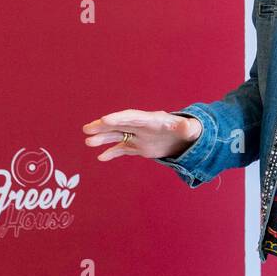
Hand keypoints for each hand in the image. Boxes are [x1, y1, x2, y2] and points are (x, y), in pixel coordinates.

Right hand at [82, 109, 202, 161]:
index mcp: (151, 120)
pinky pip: (122, 149)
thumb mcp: (189, 129)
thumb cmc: (188, 130)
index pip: (132, 117)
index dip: (119, 118)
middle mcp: (141, 127)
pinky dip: (112, 153)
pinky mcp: (138, 147)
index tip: (105, 120)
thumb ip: (186, 127)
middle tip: (87, 128)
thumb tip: (187, 126)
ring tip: (87, 141)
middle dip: (104, 126)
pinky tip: (100, 158)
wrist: (185, 139)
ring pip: (117, 136)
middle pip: (119, 124)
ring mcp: (138, 136)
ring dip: (103, 138)